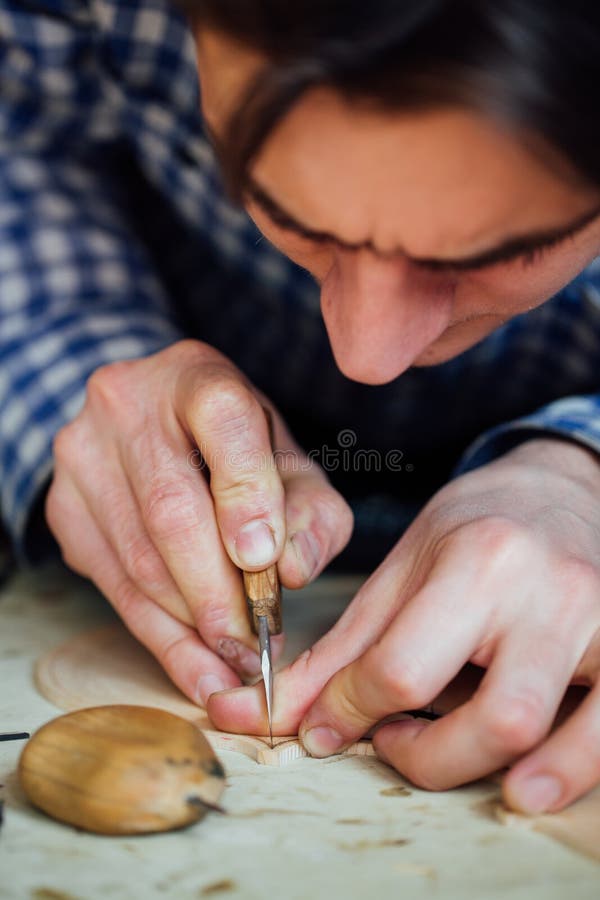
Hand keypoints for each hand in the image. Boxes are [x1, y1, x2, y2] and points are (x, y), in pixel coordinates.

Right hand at [46, 340, 351, 703]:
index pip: (223, 420)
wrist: (154, 424)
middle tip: (254, 645)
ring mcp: (84, 453)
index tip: (267, 562)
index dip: (248, 493)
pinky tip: (193, 660)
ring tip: (232, 665)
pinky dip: (158, 631)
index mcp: (197, 375)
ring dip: (189, 624)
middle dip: (218, 592)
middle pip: (171, 507)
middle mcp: (128, 401)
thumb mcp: (288, 461)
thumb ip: (312, 512)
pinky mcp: (63, 504)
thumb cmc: (235, 449)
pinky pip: (111, 582)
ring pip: (138, 556)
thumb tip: (294, 571)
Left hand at [209, 438, 599, 812]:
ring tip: (456, 764)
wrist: (561, 491)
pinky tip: (529, 781)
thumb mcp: (403, 570)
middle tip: (394, 741)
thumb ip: (345, 649)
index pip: (404, 667)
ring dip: (490, 773)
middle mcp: (550, 593)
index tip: (330, 726)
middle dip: (426, 759)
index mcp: (480, 560)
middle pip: (494, 719)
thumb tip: (280, 715)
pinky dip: (567, 771)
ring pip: (549, 735)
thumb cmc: (478, 526)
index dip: (350, 712)